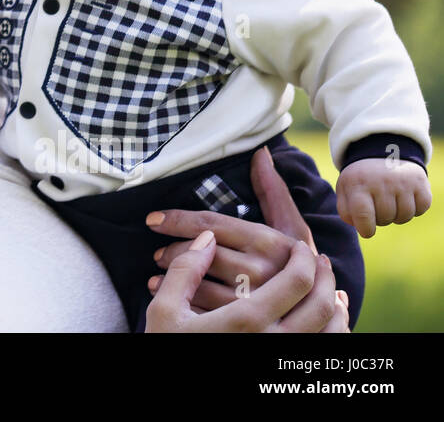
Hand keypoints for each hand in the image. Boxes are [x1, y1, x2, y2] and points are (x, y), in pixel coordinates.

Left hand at [143, 147, 347, 331]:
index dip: (176, 219)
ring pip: (198, 281)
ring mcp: (253, 298)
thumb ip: (273, 191)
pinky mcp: (244, 320)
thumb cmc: (299, 262)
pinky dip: (181, 297)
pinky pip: (203, 306)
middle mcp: (263, 269)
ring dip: (171, 275)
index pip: (211, 224)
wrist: (320, 307)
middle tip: (157, 253)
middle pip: (201, 252)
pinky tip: (169, 292)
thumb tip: (261, 153)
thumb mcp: (293, 227)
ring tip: (158, 272)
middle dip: (172, 250)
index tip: (152, 219)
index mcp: (270, 241)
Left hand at [336, 159, 430, 237]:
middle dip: (381, 219)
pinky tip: (405, 198)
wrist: (383, 153)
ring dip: (397, 216)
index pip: (362, 214)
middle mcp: (381, 181)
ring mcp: (402, 181)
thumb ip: (346, 211)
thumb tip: (359, 228)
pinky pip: (420, 209)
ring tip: (390, 202)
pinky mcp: (420, 182)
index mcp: (358, 184)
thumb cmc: (362, 179)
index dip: (366, 229)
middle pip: (385, 219)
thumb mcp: (346, 189)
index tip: (367, 231)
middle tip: (378, 206)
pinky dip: (414, 209)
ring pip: (404, 217)